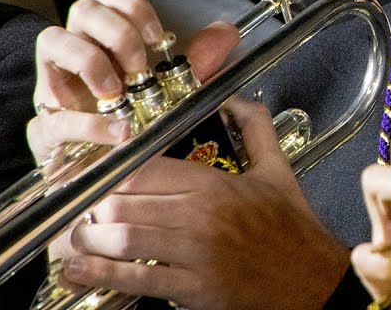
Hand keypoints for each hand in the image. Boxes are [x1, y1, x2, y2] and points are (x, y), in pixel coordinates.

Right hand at [27, 0, 238, 160]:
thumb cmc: (135, 128)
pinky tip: (119, 131)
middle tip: (140, 68)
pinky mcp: (46, 130)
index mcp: (103, 42)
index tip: (156, 36)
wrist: (110, 181)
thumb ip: (198, 63)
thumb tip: (225, 32)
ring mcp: (55, 89)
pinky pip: (54, 115)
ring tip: (117, 92)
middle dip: (118, 34)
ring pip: (52, 41)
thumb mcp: (173, 93)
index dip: (130, 6)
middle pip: (82, 10)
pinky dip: (90, 124)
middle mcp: (75, 57)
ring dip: (91, 61)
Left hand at [58, 100, 349, 309]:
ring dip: (88, 240)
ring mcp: (196, 255)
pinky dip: (102, 275)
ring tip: (73, 238)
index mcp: (216, 184)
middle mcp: (201, 216)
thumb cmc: (295, 231)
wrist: (317, 281)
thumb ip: (256, 130)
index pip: (145, 167)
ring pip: (123, 239)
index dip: (108, 169)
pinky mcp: (195, 290)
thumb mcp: (279, 171)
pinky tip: (81, 271)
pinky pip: (137, 280)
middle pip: (124, 202)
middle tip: (73, 207)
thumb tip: (237, 100)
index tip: (88, 171)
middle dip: (89, 206)